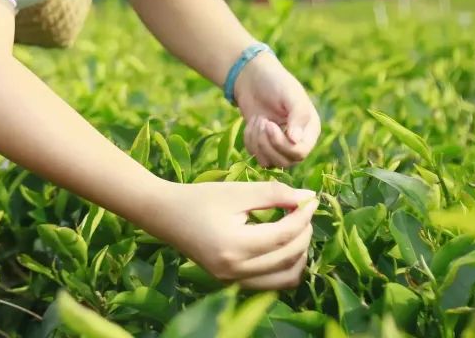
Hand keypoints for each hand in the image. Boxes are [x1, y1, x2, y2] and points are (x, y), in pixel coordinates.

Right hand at [146, 180, 317, 289]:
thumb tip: (307, 197)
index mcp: (234, 246)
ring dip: (298, 254)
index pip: (284, 236)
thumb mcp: (235, 191)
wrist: (164, 216)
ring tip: (295, 228)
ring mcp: (233, 281)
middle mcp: (235, 271)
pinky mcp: (232, 283)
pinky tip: (282, 244)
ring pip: (285, 278)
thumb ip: (273, 194)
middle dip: (304, 232)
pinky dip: (285, 266)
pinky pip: (271, 283)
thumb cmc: (198, 198)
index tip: (310, 199)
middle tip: (303, 209)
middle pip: (288, 257)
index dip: (303, 216)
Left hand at [235, 54, 321, 167]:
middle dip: (267, 143)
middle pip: (285, 162)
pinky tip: (252, 123)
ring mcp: (280, 145)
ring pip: (270, 162)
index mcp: (310, 130)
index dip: (281, 143)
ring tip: (258, 119)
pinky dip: (250, 141)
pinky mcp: (264, 145)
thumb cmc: (275, 82)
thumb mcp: (290, 94)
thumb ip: (298, 115)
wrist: (252, 78)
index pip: (300, 152)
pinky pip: (256, 156)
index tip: (269, 124)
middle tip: (262, 120)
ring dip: (257, 142)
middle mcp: (298, 141)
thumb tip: (296, 140)